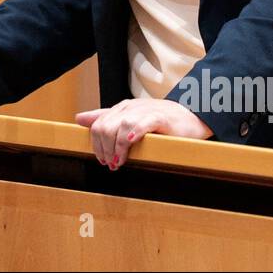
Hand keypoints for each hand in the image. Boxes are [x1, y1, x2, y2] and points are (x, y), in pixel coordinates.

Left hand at [75, 98, 211, 168]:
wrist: (192, 116)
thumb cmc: (162, 121)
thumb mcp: (130, 118)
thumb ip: (105, 117)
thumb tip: (79, 118)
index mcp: (122, 108)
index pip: (98, 123)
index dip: (96, 144)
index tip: (102, 159)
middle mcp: (131, 108)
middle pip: (105, 126)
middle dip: (104, 149)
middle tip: (111, 164)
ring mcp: (145, 111)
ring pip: (119, 125)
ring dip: (116, 148)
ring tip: (120, 162)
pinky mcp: (160, 118)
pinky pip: (142, 123)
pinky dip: (133, 134)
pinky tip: (129, 144)